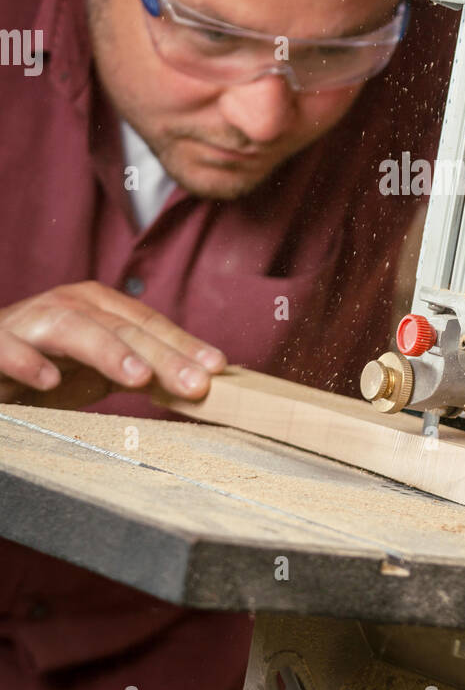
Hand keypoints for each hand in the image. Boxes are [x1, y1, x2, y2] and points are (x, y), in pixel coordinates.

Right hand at [0, 281, 225, 407]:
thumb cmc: (44, 366)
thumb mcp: (98, 370)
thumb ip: (140, 372)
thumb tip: (198, 383)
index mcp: (97, 306)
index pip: (149, 324)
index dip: (184, 344)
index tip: (218, 369)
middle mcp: (67, 306)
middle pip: (122, 327)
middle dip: (162, 355)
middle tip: (196, 383)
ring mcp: (29, 323)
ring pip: (73, 329)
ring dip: (108, 351)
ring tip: (139, 376)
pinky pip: (8, 349)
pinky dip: (29, 363)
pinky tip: (50, 381)